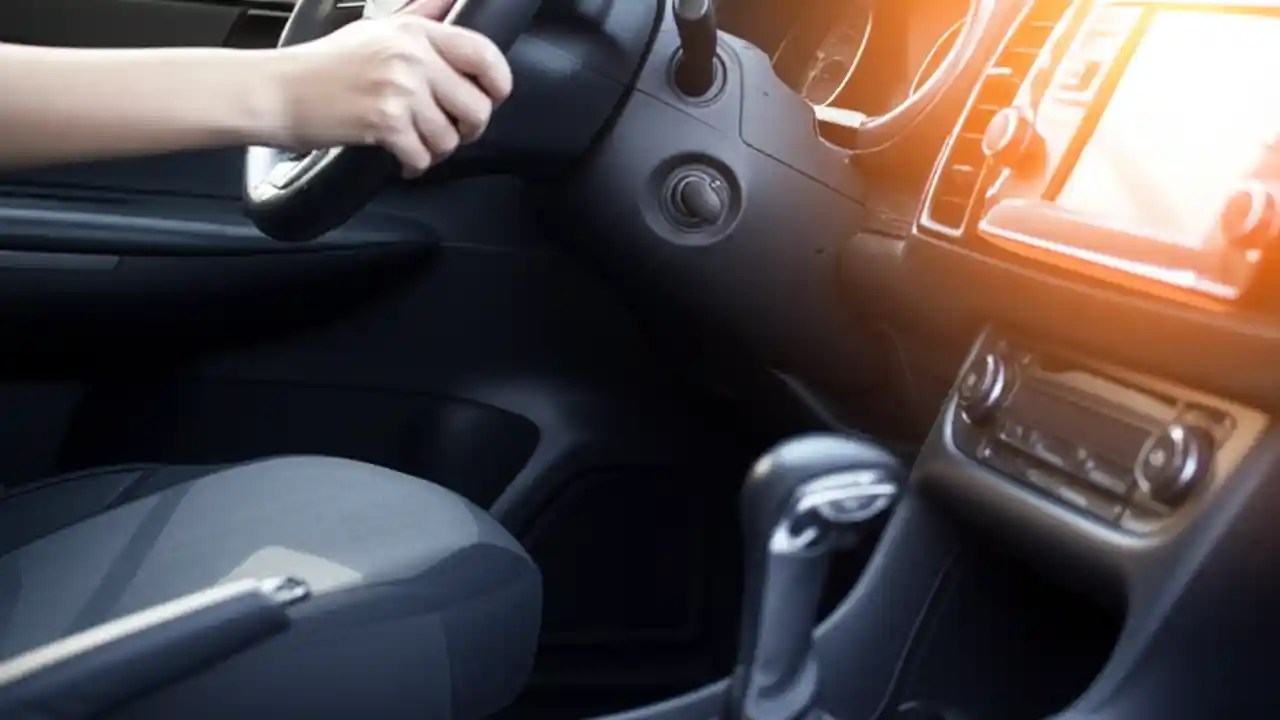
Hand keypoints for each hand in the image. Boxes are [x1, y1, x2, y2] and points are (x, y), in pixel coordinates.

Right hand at [273, 0, 512, 176]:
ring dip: (436, 150)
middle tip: (450, 132)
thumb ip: (420, 20)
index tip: (493, 97)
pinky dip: (414, 165)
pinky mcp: (385, 122)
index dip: (499, 84)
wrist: (277, 91)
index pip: (484, 54)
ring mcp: (399, 89)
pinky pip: (423, 156)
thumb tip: (450, 1)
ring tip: (416, 143)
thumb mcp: (376, 30)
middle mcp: (412, 56)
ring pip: (450, 138)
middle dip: (468, 129)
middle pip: (476, 106)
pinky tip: (401, 158)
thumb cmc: (323, 65)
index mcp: (415, 32)